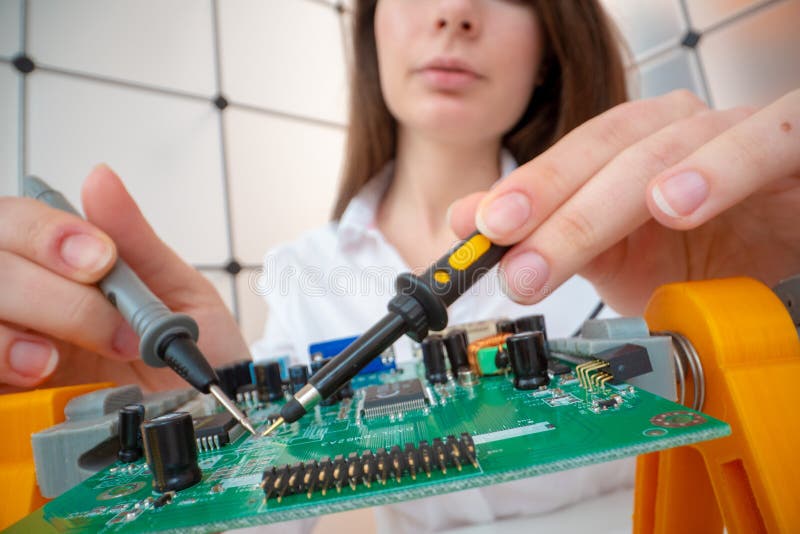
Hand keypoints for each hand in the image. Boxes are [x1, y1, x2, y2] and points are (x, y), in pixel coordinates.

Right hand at [0, 165, 247, 392]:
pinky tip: (39, 374)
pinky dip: (2, 360)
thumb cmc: (201, 352)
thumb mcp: (180, 292)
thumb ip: (136, 241)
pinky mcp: (14, 393)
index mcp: (67, 269)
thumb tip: (101, 178)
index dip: (46, 233)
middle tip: (108, 322)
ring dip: (17, 328)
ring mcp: (19, 344)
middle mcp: (34, 301)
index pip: (16, 224)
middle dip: (45, 289)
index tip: (100, 259)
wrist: (215, 416)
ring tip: (62, 356)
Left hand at [449, 89, 799, 314]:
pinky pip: (763, 142)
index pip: (572, 160)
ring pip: (667, 148)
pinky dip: (722, 167)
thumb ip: (548, 234)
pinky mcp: (792, 142)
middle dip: (553, 205)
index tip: (480, 232)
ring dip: (613, 199)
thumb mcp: (619, 259)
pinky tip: (677, 202)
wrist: (790, 258)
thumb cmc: (712, 255)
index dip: (526, 191)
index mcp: (634, 149)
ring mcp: (734, 130)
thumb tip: (467, 220)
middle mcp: (678, 129)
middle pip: (607, 152)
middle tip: (516, 261)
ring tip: (575, 239)